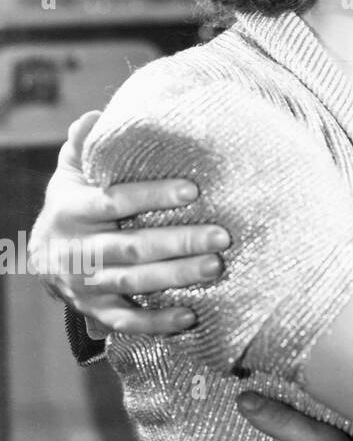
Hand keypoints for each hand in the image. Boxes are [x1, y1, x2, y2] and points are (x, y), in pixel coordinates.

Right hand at [29, 110, 227, 335]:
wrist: (42, 256)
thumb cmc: (74, 203)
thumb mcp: (71, 173)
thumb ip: (82, 146)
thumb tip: (94, 118)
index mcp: (72, 210)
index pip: (113, 202)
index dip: (151, 196)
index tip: (192, 189)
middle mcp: (76, 250)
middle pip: (132, 247)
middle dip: (179, 242)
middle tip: (222, 235)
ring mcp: (84, 284)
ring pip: (133, 283)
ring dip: (176, 276)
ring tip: (216, 267)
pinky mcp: (94, 310)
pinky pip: (126, 321)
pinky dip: (156, 322)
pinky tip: (190, 316)